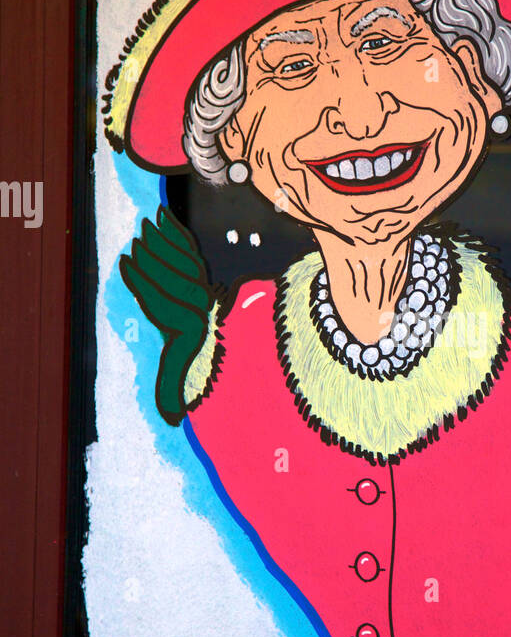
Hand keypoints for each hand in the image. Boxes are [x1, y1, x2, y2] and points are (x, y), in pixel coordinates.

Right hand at [119, 206, 213, 423]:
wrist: (260, 337)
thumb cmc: (216, 354)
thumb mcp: (194, 368)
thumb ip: (175, 385)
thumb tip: (169, 418)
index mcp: (189, 322)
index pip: (160, 297)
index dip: (141, 281)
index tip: (124, 263)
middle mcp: (200, 300)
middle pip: (170, 274)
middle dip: (150, 258)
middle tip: (133, 242)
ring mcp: (211, 282)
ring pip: (183, 258)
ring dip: (163, 242)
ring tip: (146, 227)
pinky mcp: (220, 267)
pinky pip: (196, 247)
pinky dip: (180, 232)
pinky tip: (167, 217)